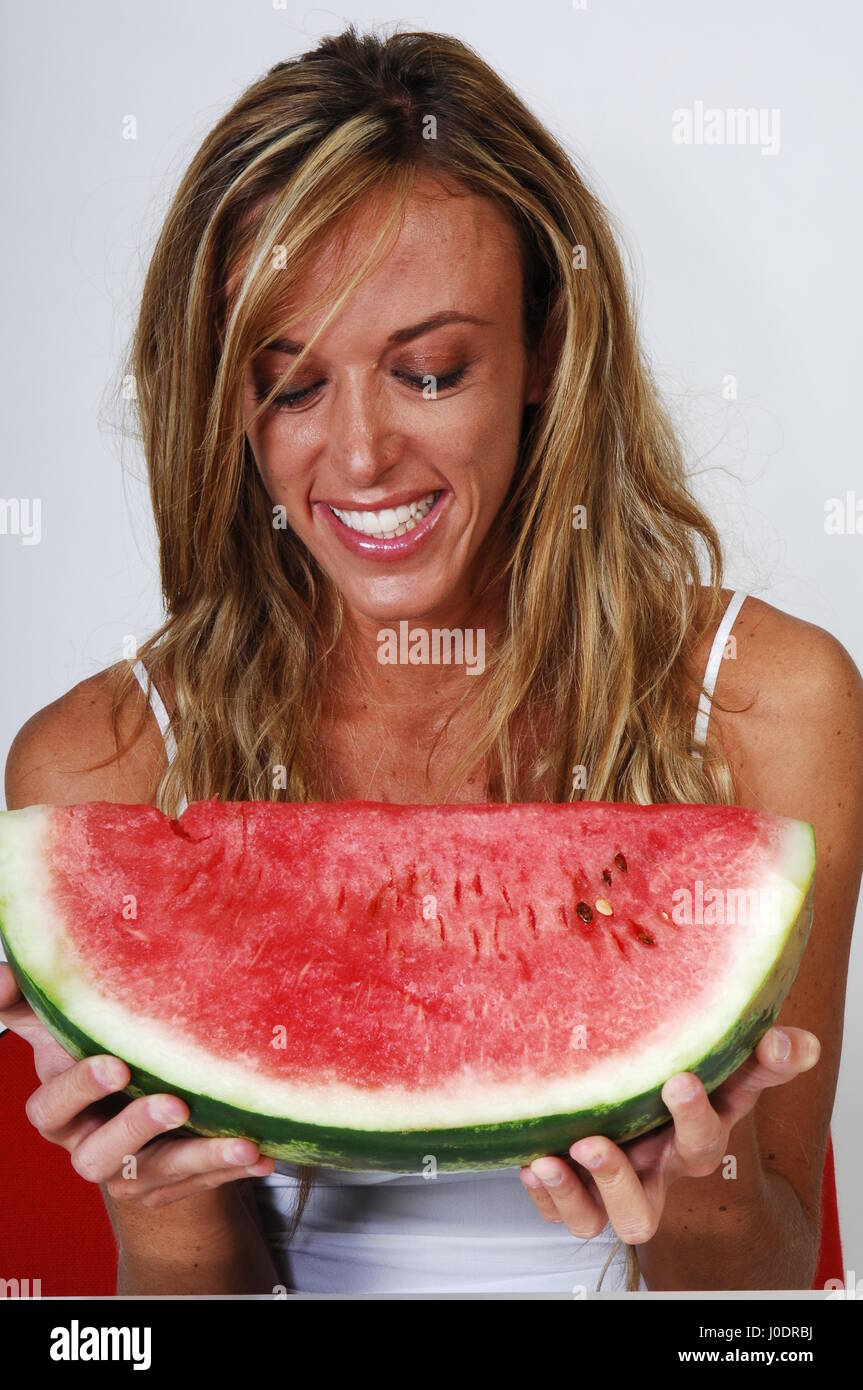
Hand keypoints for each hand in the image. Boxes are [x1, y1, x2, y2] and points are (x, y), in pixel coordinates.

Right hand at [0, 962, 275, 1206]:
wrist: (137, 1114)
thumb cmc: (97, 1056)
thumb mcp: (63, 1029)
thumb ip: (28, 1002)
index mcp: (60, 1109)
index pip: (51, 1108)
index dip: (78, 1089)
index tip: (117, 1063)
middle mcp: (90, 1146)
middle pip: (98, 1154)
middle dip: (135, 1129)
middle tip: (175, 1102)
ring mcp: (131, 1173)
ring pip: (159, 1174)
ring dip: (200, 1157)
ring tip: (241, 1141)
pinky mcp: (169, 1188)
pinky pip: (205, 1184)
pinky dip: (233, 1167)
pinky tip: (265, 1153)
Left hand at [519, 1025, 819, 1243]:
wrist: (650, 1100)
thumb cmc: (687, 1085)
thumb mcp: (726, 1069)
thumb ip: (760, 1058)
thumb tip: (791, 1042)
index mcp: (689, 1145)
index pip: (702, 1141)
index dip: (694, 1117)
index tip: (678, 1080)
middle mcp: (650, 1175)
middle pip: (641, 1212)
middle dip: (616, 1182)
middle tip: (593, 1143)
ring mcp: (613, 1187)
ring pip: (593, 1220)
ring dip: (571, 1196)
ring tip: (551, 1160)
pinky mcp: (578, 1191)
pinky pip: (559, 1212)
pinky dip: (546, 1196)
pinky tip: (534, 1162)